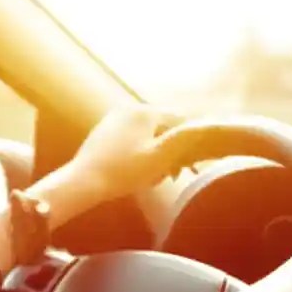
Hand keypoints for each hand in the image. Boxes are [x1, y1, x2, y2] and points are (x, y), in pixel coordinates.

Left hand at [64, 104, 184, 203]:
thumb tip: (208, 125)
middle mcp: (130, 109)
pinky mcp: (104, 132)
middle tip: (173, 175)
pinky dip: (141, 153)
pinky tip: (137, 172)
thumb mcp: (160, 157)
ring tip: (155, 176)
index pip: (180, 120)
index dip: (190, 141)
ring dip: (157, 154)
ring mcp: (114, 119)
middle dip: (172, 150)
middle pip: (163, 127)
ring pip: (148, 134)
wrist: (83, 182)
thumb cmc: (124, 171)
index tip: (192, 165)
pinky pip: (132, 139)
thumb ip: (184, 139)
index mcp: (145, 112)